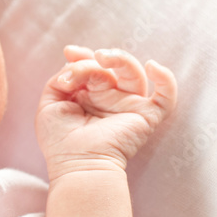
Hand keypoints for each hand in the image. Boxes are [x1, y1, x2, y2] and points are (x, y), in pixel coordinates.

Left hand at [35, 45, 176, 178]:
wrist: (75, 165)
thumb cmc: (59, 141)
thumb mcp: (50, 102)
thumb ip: (61, 77)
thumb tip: (74, 63)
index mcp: (89, 94)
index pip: (93, 65)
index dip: (83, 56)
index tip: (70, 52)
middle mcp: (110, 97)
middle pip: (114, 66)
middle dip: (98, 57)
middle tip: (84, 59)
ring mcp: (128, 106)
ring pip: (135, 73)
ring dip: (121, 59)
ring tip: (103, 58)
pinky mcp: (145, 117)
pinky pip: (166, 97)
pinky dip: (166, 80)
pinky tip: (153, 67)